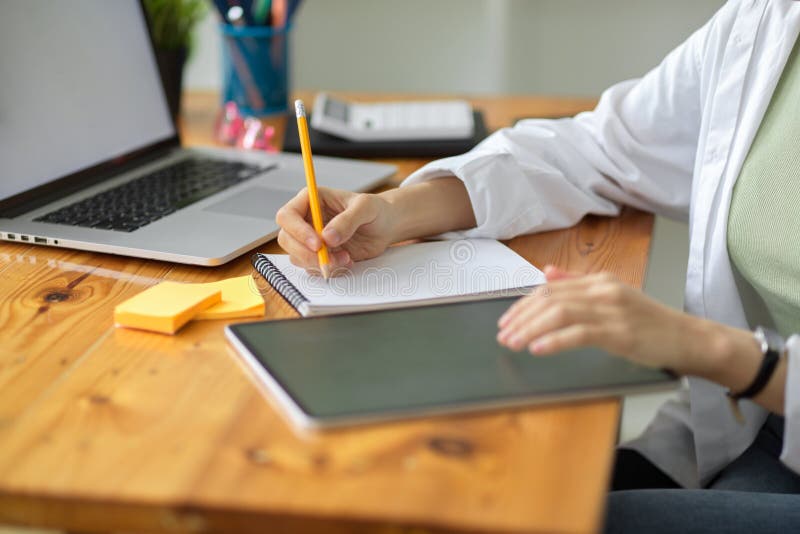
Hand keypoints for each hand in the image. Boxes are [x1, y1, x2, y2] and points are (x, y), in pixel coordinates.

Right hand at [275, 187, 395, 273]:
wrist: (385, 227)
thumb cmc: (375, 210)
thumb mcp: (365, 208)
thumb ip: (347, 220)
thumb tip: (327, 237)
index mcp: (311, 200)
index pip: (288, 216)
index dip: (297, 231)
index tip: (317, 244)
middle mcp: (306, 220)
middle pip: (286, 239)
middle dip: (306, 253)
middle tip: (328, 258)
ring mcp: (310, 239)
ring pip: (297, 256)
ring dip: (319, 262)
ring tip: (345, 257)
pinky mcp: (319, 255)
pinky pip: (311, 267)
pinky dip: (327, 269)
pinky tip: (346, 261)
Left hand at [496, 266, 708, 372]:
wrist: (689, 338)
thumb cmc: (650, 323)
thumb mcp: (612, 297)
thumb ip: (578, 284)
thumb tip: (547, 272)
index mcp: (599, 281)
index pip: (550, 288)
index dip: (523, 304)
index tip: (506, 320)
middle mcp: (602, 290)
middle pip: (549, 299)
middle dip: (520, 318)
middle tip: (502, 334)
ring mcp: (612, 310)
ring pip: (559, 314)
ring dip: (530, 329)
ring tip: (513, 343)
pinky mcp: (620, 332)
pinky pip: (579, 334)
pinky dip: (554, 341)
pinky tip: (537, 349)